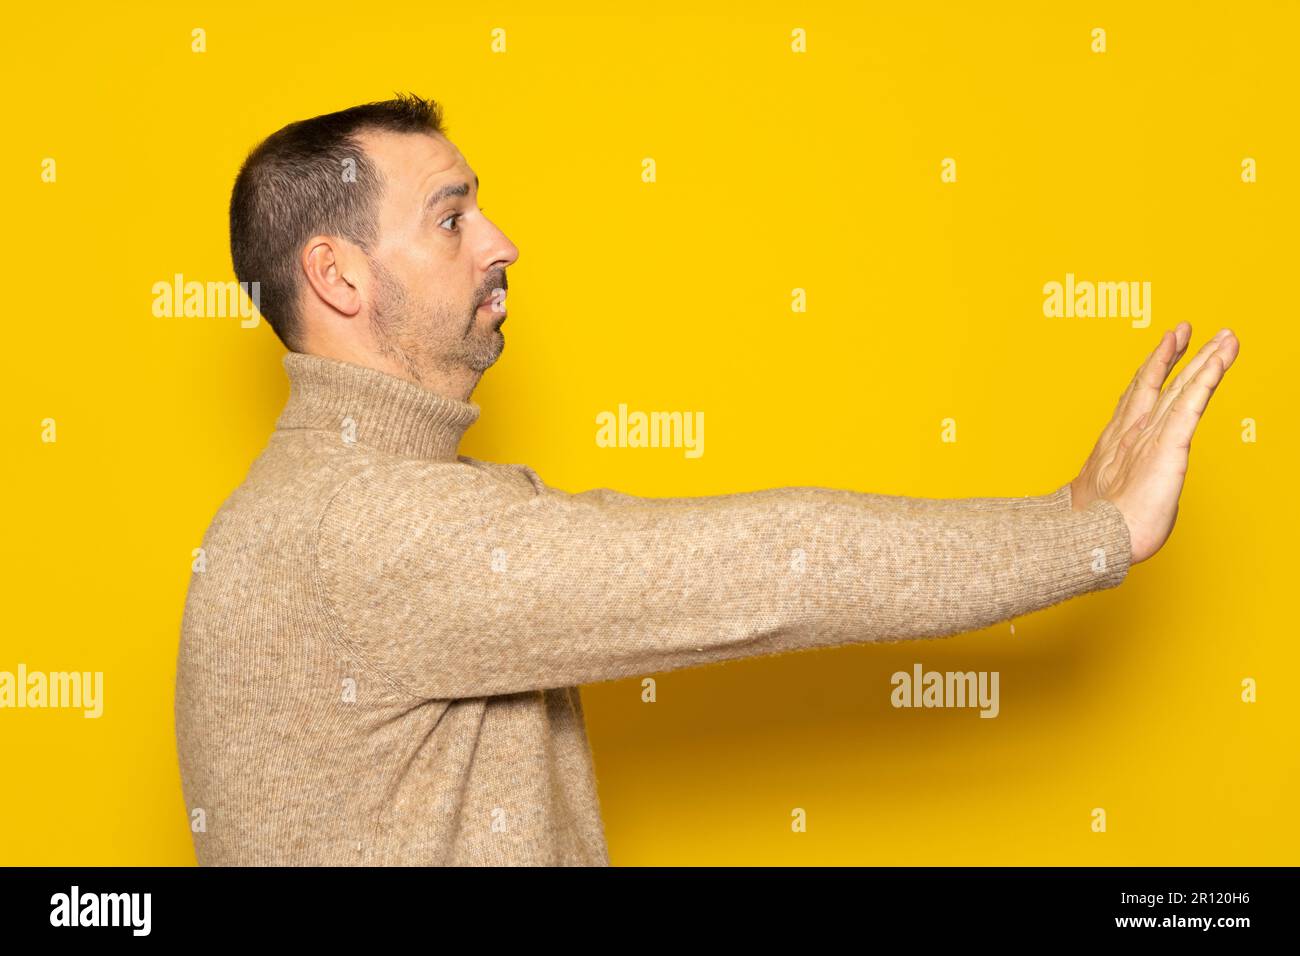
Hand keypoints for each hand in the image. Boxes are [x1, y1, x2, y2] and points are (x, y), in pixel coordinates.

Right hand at [1068, 322, 1239, 563]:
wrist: (1095, 539)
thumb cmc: (1100, 529)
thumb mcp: (1111, 501)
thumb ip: (1119, 488)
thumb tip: (1119, 500)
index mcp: (1118, 444)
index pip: (1139, 398)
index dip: (1153, 370)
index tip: (1166, 348)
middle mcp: (1132, 433)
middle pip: (1160, 385)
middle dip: (1178, 355)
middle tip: (1188, 328)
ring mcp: (1149, 437)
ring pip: (1181, 389)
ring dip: (1203, 360)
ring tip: (1222, 338)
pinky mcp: (1168, 447)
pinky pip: (1190, 406)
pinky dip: (1205, 381)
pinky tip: (1218, 362)